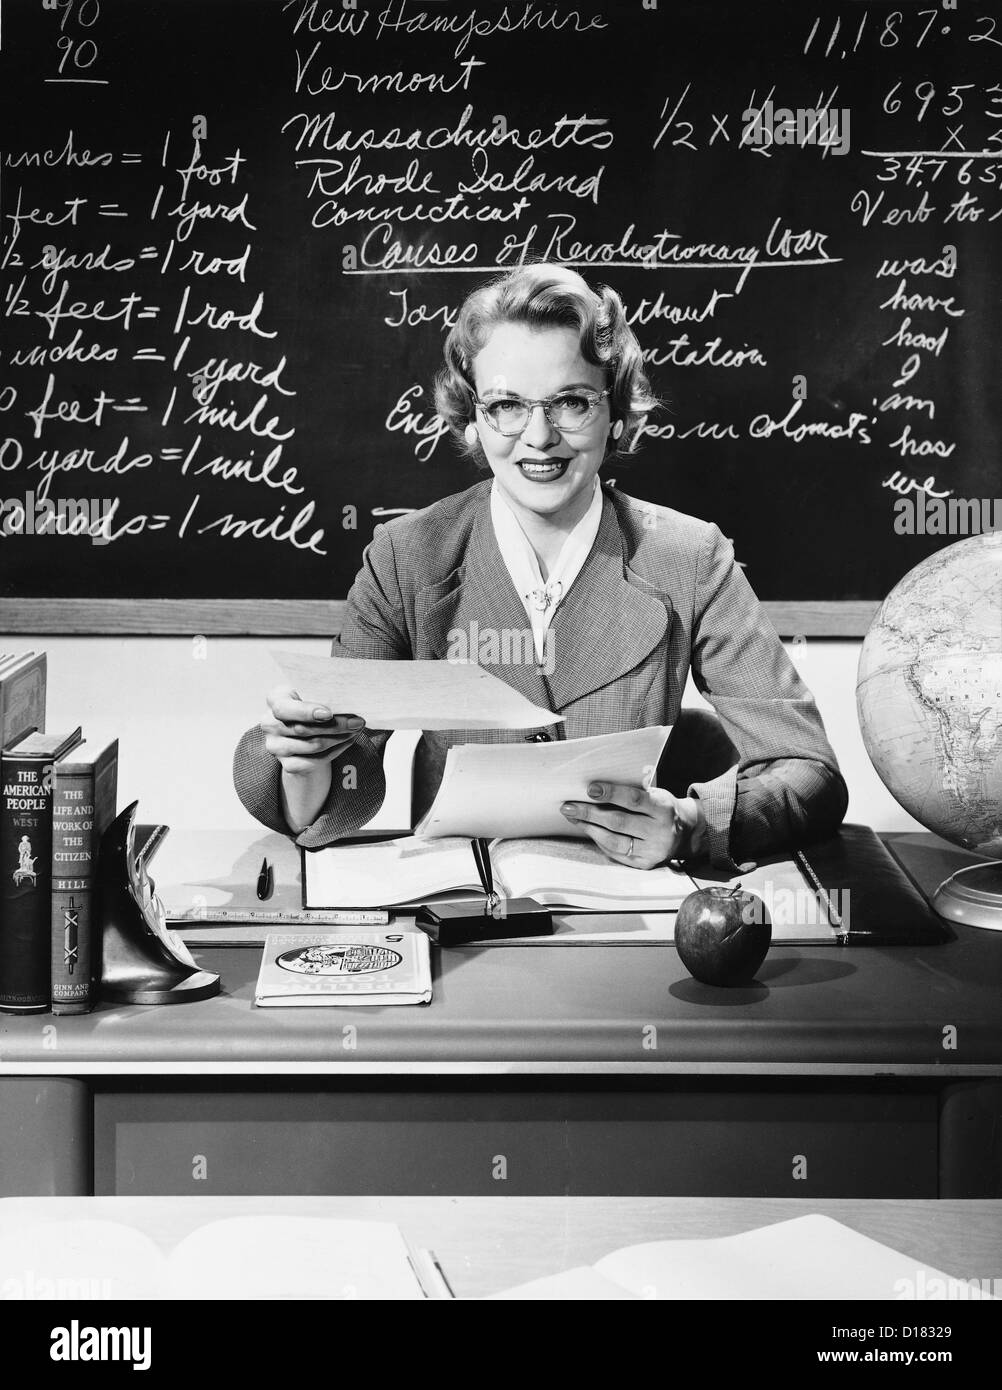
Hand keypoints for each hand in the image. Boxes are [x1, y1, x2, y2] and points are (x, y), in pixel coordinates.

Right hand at [261, 686, 364, 775]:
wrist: (306, 735)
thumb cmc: (313, 708)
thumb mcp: (314, 696)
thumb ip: (323, 697)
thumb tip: (349, 705)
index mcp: (275, 699)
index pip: (284, 708)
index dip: (306, 712)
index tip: (329, 714)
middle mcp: (269, 723)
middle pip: (303, 729)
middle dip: (335, 726)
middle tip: (358, 722)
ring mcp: (276, 747)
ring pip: (313, 745)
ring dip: (340, 738)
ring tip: (355, 730)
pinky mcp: (288, 764)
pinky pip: (316, 760)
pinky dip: (337, 750)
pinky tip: (347, 741)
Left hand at [560, 781, 706, 868]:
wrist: (685, 832)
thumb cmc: (661, 808)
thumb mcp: (656, 794)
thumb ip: (633, 791)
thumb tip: (596, 789)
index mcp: (663, 808)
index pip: (634, 800)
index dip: (611, 793)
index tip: (590, 788)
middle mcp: (660, 831)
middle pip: (619, 822)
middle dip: (590, 813)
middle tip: (568, 806)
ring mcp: (653, 851)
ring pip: (614, 841)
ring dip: (590, 829)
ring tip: (574, 818)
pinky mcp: (645, 864)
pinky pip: (617, 854)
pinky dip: (600, 842)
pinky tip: (589, 831)